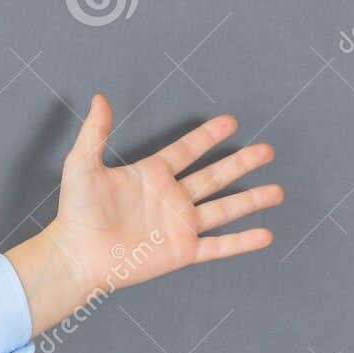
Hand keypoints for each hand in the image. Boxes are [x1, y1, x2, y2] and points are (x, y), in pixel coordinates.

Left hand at [6, 93, 282, 336]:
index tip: (231, 121)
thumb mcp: (82, 166)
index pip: (187, 151)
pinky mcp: (181, 252)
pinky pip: (218, 246)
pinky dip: (241, 242)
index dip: (207, 136)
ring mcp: (178, 226)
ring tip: (277, 191)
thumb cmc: (76, 213)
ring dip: (251, 200)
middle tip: (268, 150)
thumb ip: (95, 133)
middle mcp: (171, 199)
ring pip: (224, 210)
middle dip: (241, 163)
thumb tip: (99, 98)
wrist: (75, 255)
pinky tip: (265, 235)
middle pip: (214, 176)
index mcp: (152, 176)